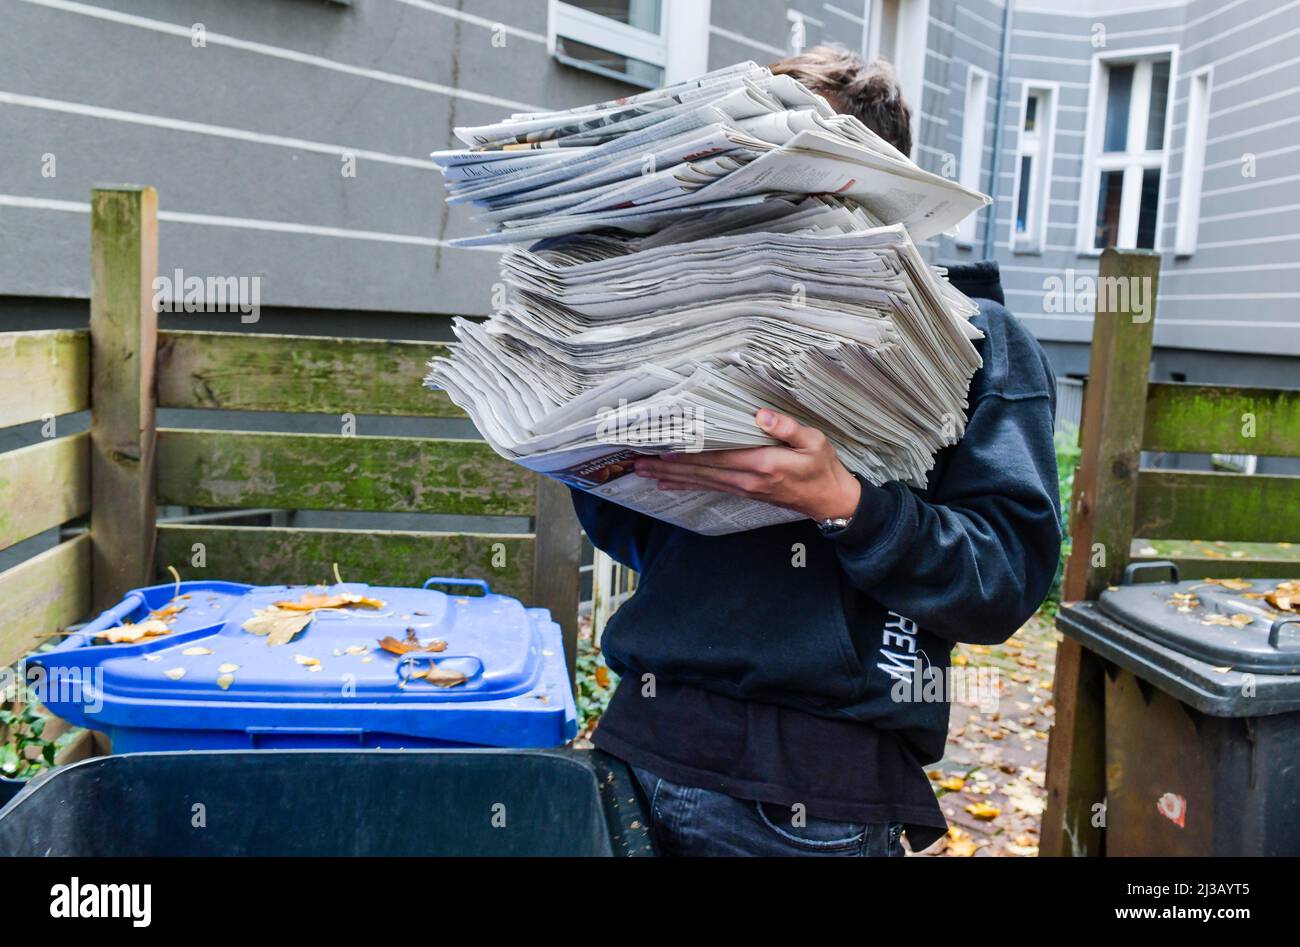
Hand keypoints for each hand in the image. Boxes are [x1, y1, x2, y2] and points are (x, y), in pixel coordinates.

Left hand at [633, 409, 861, 521]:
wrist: (830, 501)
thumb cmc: (823, 468)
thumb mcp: (814, 442)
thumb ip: (786, 428)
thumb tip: (760, 415)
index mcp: (762, 465)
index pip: (716, 457)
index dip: (686, 453)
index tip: (660, 448)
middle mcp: (747, 480)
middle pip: (700, 472)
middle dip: (667, 467)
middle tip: (637, 462)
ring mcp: (744, 489)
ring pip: (700, 482)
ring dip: (671, 477)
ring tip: (644, 473)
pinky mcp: (744, 492)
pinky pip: (709, 488)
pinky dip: (687, 485)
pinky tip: (669, 484)